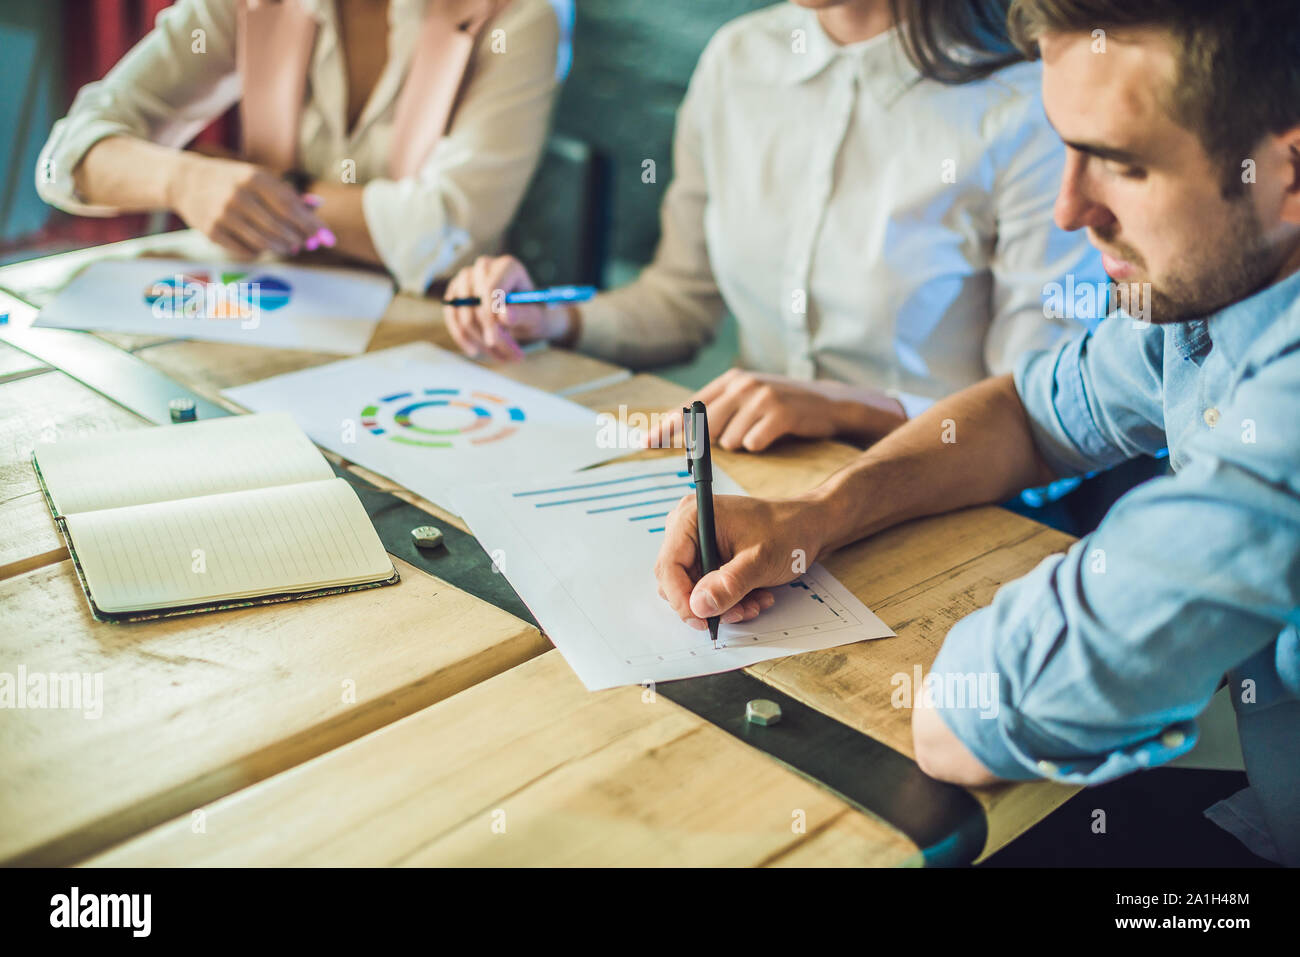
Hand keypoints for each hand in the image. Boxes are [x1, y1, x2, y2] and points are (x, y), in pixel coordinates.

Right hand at [167, 153, 325, 258]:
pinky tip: (263, 246)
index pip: (291, 207)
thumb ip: (288, 193)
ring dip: (282, 248)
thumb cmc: (233, 180)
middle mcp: (238, 195)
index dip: (312, 226)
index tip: (327, 238)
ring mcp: (223, 214)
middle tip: (305, 244)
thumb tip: (318, 207)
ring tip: (288, 246)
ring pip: (264, 242)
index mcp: (254, 177)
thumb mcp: (259, 178)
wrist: (186, 181)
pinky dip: (260, 252)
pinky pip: (246, 251)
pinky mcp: (212, 231)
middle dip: (298, 240)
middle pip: (280, 228)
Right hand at [442, 255, 571, 360]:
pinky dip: (461, 336)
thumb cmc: (532, 314)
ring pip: (463, 313)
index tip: (494, 341)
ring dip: (478, 340)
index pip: (490, 290)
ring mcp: (467, 278)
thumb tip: (503, 314)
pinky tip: (474, 351)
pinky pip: (451, 315)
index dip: (489, 317)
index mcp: (508, 266)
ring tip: (500, 356)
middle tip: (509, 357)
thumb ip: (522, 315)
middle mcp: (484, 266)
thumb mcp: (535, 317)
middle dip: (489, 335)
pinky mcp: (456, 292)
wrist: (523, 315)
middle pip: (476, 304)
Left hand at [644, 370, 904, 451]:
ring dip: (739, 445)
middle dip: (703, 446)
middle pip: (704, 425)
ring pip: (728, 439)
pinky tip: (770, 438)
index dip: (666, 426)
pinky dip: (758, 446)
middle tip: (710, 457)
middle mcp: (742, 385)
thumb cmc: (783, 407)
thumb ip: (718, 412)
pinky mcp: (780, 411)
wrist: (830, 403)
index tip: (645, 441)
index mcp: (729, 381)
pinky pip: (753, 443)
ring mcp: (761, 396)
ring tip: (757, 437)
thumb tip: (681, 432)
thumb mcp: (749, 400)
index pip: (688, 406)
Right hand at [654, 494, 829, 629]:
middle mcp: (688, 527)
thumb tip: (698, 606)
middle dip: (707, 602)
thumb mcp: (760, 560)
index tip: (701, 620)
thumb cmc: (787, 531)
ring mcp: (698, 542)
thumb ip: (729, 585)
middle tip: (738, 612)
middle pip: (676, 580)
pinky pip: (707, 588)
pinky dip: (729, 598)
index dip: (681, 598)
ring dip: (723, 604)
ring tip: (753, 603)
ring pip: (693, 589)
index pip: (669, 565)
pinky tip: (754, 596)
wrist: (809, 526)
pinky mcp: (709, 555)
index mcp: (692, 517)